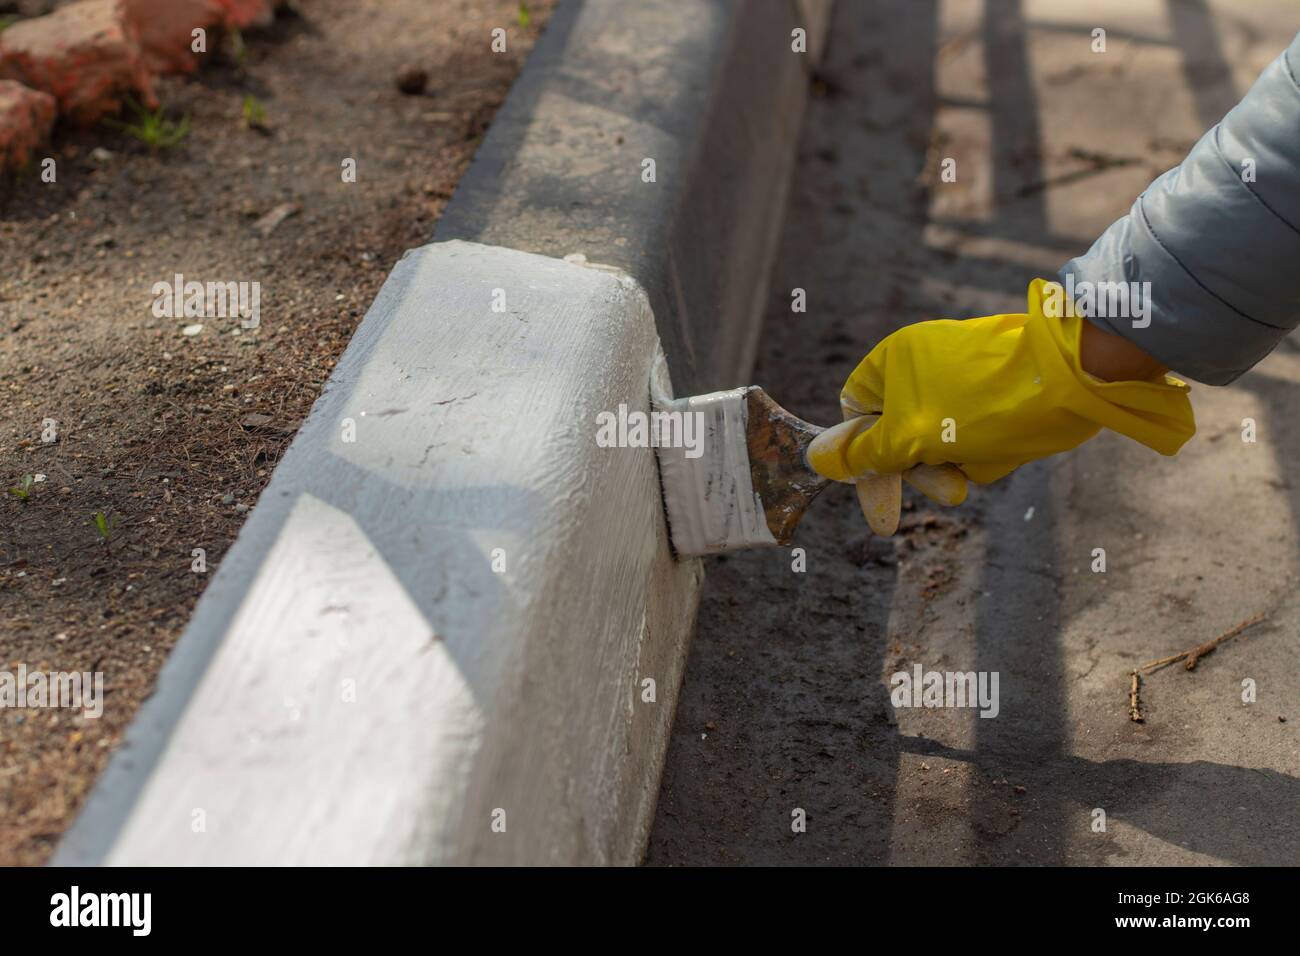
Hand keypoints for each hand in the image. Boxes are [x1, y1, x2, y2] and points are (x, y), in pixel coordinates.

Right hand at [807, 280, 1195, 530]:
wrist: (1072, 380)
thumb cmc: (982, 403)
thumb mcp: (910, 436)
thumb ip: (862, 453)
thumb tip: (815, 460)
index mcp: (893, 361)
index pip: (854, 413)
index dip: (860, 455)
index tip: (875, 492)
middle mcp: (922, 367)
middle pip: (895, 437)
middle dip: (923, 468)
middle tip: (949, 489)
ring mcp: (960, 383)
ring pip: (937, 447)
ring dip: (957, 464)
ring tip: (988, 454)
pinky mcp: (995, 399)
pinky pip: (973, 443)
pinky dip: (987, 454)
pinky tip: (1009, 446)